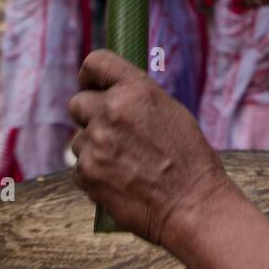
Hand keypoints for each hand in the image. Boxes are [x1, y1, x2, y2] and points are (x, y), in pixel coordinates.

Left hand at [68, 50, 232, 245]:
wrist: (191, 205)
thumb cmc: (190, 161)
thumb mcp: (171, 113)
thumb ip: (137, 100)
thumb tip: (113, 95)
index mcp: (136, 90)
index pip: (96, 63)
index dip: (90, 75)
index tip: (91, 85)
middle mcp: (112, 110)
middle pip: (78, 103)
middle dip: (90, 117)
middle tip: (112, 134)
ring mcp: (96, 142)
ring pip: (78, 139)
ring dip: (94, 149)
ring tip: (125, 165)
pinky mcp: (87, 172)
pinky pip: (79, 167)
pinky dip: (94, 174)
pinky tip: (120, 181)